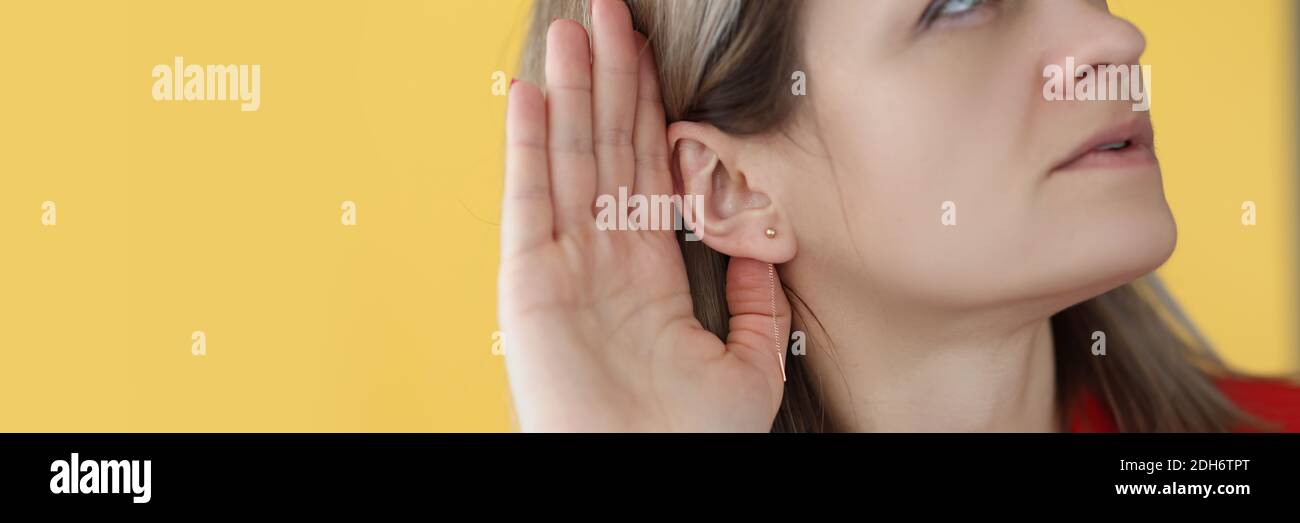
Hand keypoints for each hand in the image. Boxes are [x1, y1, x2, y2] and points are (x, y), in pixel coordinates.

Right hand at [497, 0, 790, 431]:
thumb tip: (760, 241)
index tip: (647, 52)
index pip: (646, 167)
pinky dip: (527, 146)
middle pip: (606, 145)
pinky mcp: (528, 279)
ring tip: (573, 28)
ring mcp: (563, 262)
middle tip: (606, 11)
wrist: (641, 477)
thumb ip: (754, 300)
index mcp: (649, 269)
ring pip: (569, 156)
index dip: (647, 106)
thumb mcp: (749, 363)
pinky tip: (531, 93)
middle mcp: (603, 256)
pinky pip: (528, 199)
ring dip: (570, 90)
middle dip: (608, 76)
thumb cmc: (688, 440)